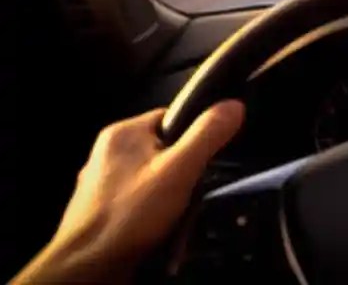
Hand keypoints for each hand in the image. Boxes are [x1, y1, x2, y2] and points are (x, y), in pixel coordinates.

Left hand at [14, 102, 244, 284]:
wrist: (89, 266)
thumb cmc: (129, 215)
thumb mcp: (179, 169)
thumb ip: (208, 134)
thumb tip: (233, 106)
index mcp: (122, 133)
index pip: (172, 118)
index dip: (195, 138)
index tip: (202, 161)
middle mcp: (107, 152)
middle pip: (164, 150)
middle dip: (181, 172)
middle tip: (188, 191)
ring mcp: (101, 182)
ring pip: (152, 178)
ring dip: (168, 194)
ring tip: (173, 213)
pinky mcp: (101, 208)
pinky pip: (139, 200)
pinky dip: (151, 212)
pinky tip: (156, 226)